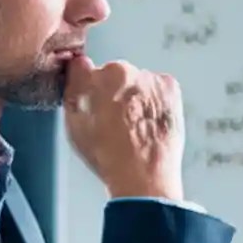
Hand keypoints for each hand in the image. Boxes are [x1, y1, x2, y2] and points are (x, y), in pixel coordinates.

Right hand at [63, 54, 185, 200]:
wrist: (143, 174)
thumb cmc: (107, 155)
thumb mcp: (74, 124)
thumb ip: (74, 90)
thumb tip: (79, 69)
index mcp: (90, 78)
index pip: (83, 68)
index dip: (88, 86)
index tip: (93, 97)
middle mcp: (118, 71)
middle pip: (114, 75)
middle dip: (114, 91)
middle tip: (116, 120)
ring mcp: (146, 77)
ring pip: (138, 81)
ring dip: (137, 95)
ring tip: (136, 126)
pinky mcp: (168, 86)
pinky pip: (159, 87)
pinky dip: (157, 99)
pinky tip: (151, 121)